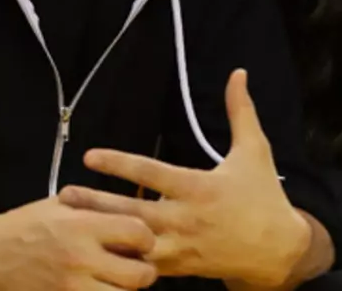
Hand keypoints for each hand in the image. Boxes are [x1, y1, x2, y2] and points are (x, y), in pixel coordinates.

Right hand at [0, 196, 157, 289]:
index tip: (141, 240)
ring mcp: (72, 288)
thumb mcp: (61, 205)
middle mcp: (82, 259)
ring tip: (117, 282)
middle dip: (144, 271)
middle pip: (140, 275)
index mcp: (84, 227)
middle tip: (137, 267)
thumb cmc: (26, 225)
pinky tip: (99, 288)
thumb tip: (132, 209)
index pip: (140, 234)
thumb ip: (96, 208)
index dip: (146, 238)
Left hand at [66, 70, 310, 286]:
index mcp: (199, 188)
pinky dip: (118, 261)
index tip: (89, 155)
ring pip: (132, 245)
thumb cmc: (263, 196)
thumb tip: (238, 72)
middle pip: (131, 213)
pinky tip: (92, 254)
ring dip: (100, 235)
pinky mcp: (178, 268)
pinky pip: (142, 268)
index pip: (151, 173)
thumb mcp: (255, 151)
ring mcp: (180, 248)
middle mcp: (185, 219)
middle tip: (63, 195)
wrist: (279, 251)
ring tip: (67, 226)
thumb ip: (240, 111)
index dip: (118, 164)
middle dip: (95, 205)